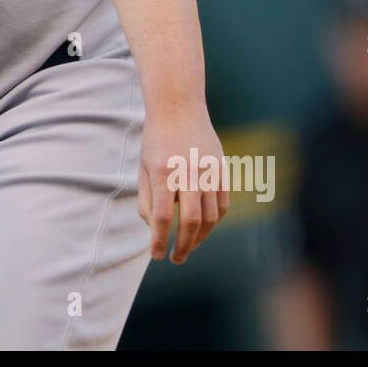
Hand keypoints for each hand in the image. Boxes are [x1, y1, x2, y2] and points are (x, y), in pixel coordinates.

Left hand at [138, 107, 229, 264]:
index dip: (160, 241)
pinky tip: (204, 229)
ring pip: (211, 216)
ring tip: (188, 246)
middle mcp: (189, 173)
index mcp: (164, 172)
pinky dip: (214, 221)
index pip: (164, 218)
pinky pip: (223, 204)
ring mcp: (209, 171)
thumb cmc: (156, 140)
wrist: (179, 107)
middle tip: (176, 259)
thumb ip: (148, 200)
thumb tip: (156, 228)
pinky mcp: (222, 169)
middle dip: (184, 246)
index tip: (157, 256)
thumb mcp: (144, 168)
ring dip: (201, 238)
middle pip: (191, 221)